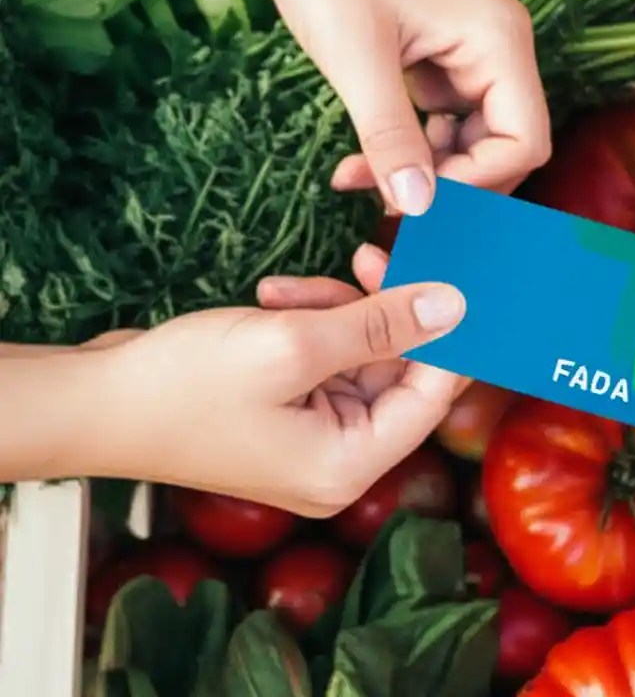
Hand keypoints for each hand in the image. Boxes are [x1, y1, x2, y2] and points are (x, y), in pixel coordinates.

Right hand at [81, 245, 468, 515]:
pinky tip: (272, 296)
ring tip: (289, 289)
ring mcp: (312, 437)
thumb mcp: (292, 344)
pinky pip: (325, 359)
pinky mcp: (287, 411)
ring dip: (336, 311)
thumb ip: (380, 325)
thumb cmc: (182, 387)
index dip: (448, 336)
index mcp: (349, 464)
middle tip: (373, 257)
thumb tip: (455, 307)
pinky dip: (309, 323)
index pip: (431, 397)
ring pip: (360, 357)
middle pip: (398, 375)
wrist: (92, 402)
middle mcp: (339, 460)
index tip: (454, 279)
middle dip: (383, 313)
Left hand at [267, 0, 550, 212]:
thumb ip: (389, 133)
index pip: (523, 142)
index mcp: (498, 42)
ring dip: (426, 175)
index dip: (477, 183)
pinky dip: (411, 152)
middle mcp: (497, 51)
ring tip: (361, 182)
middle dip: (452, 186)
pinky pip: (444, 125)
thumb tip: (417, 207)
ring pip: (473, 143)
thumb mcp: (353, 54)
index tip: (416, 202)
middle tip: (387, 206)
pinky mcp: (440, 61)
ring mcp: (470, 56)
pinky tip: (365, 161)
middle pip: (505, 147)